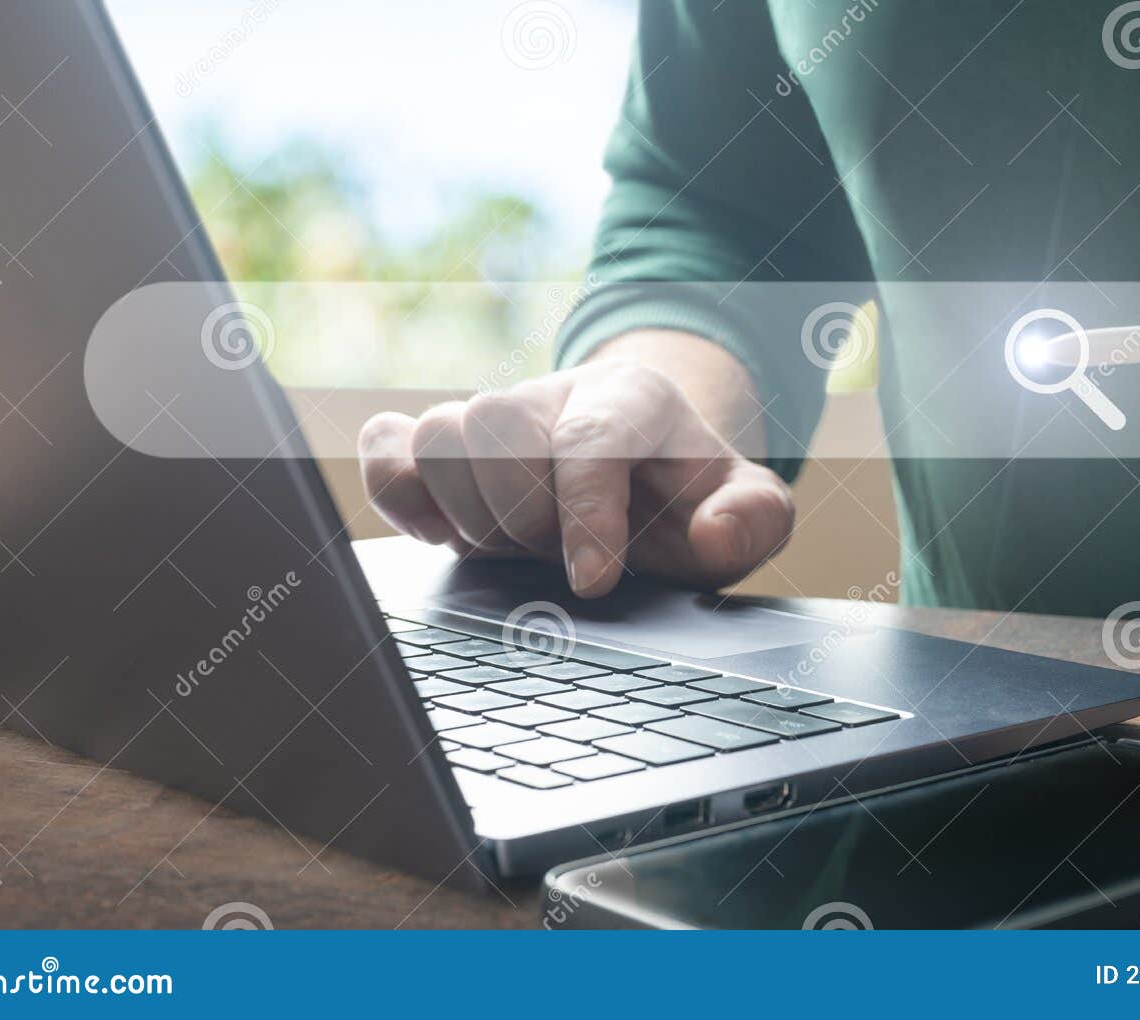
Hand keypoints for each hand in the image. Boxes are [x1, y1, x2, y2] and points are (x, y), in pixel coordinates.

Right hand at [358, 359, 793, 597]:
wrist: (642, 474)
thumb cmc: (688, 499)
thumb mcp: (746, 510)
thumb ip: (754, 519)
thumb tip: (713, 534)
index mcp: (631, 400)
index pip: (589, 440)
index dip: (584, 516)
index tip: (592, 582)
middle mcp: (551, 397)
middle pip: (497, 429)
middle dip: (525, 515)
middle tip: (556, 553)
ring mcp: (489, 417)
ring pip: (439, 435)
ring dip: (469, 510)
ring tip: (513, 543)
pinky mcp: (437, 447)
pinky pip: (385, 449)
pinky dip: (399, 492)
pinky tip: (444, 531)